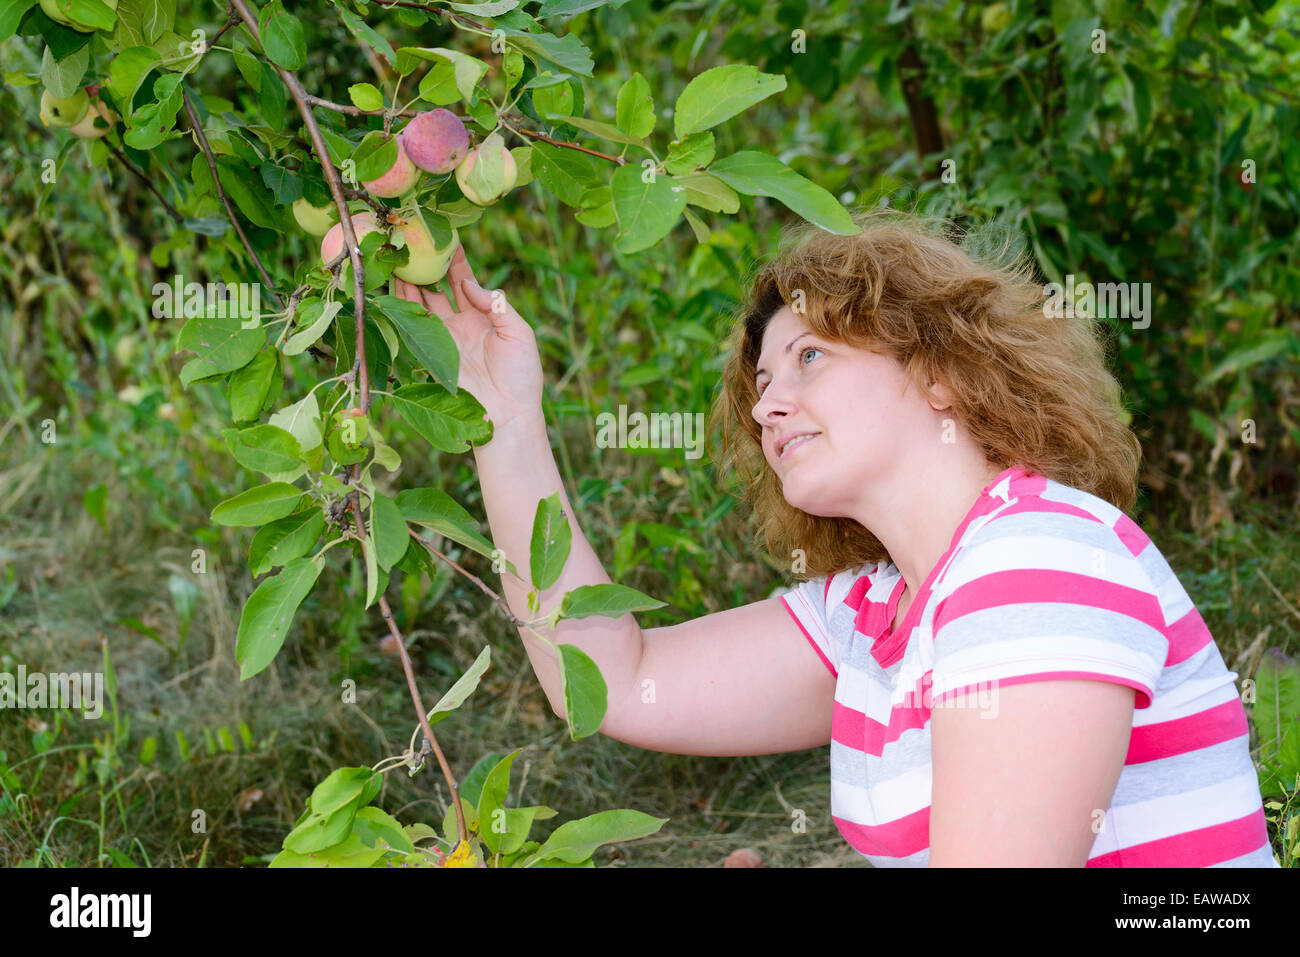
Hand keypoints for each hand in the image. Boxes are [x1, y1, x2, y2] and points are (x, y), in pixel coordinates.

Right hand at [394, 245, 543, 434]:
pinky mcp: (428, 354)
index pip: (463, 278)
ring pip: (418, 303)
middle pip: (434, 287)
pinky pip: (411, 327)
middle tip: (408, 241)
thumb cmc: (522, 376)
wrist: (508, 416)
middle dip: (422, 265)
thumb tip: (469, 283)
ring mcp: (441, 338)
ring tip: (393, 257)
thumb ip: (498, 305)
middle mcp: (458, 323)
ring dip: (405, 281)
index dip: (453, 257)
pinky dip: (398, 307)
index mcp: (483, 314)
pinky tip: (387, 287)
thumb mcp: (519, 334)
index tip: (442, 233)